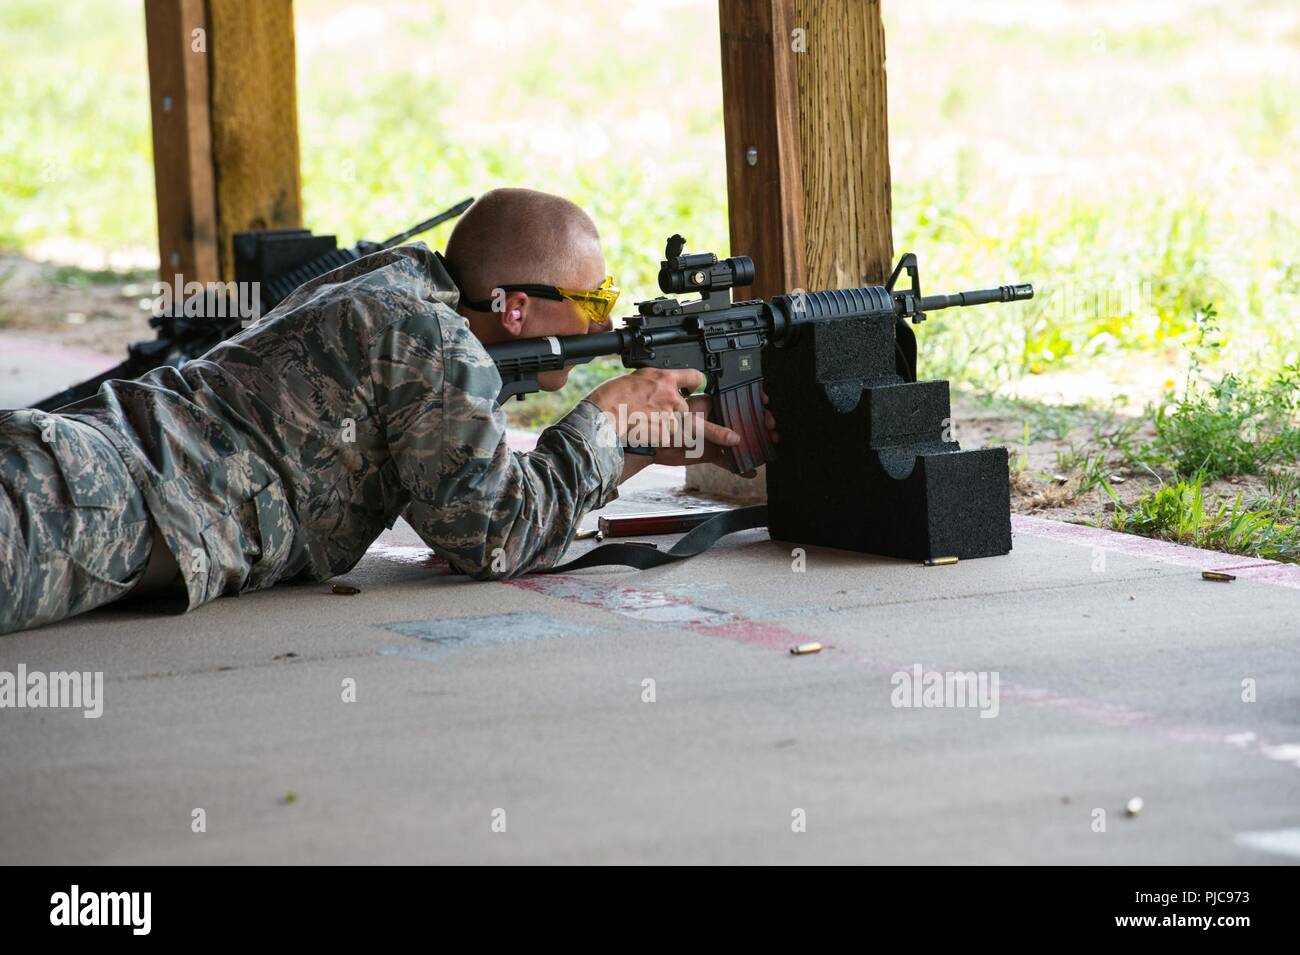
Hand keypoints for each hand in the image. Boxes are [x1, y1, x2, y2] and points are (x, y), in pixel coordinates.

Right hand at [588, 369, 739, 479]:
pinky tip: (642, 431)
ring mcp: (670, 416)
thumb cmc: (613, 396)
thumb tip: (660, 385)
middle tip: (653, 413)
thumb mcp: (637, 377)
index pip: (695, 376)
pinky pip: (666, 437)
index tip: (696, 386)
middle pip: (684, 406)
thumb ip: (655, 382)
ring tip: (643, 422)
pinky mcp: (665, 433)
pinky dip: (657, 437)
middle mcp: (671, 396)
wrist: (604, 415)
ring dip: (665, 425)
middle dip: (674, 412)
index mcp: (664, 379)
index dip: (696, 382)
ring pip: (676, 424)